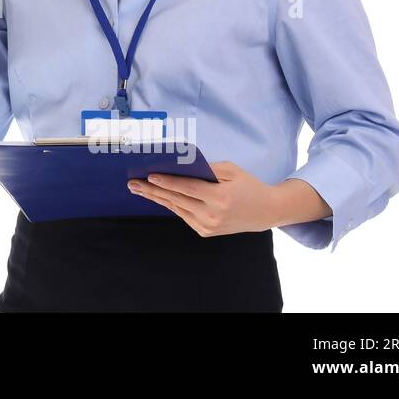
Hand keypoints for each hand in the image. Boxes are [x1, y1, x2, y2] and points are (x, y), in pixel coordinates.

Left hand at [127, 161, 280, 235]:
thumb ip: (206, 168)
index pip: (188, 188)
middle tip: (133, 183)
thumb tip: (179, 166)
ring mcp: (209, 226)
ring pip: (177, 209)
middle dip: (153, 190)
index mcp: (221, 197)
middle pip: (177, 199)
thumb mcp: (231, 170)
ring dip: (157, 198)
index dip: (167, 182)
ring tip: (139, 189)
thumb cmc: (248, 185)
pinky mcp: (206, 232)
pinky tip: (157, 197)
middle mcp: (213, 214)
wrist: (265, 212)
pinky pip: (183, 215)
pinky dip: (171, 205)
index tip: (149, 176)